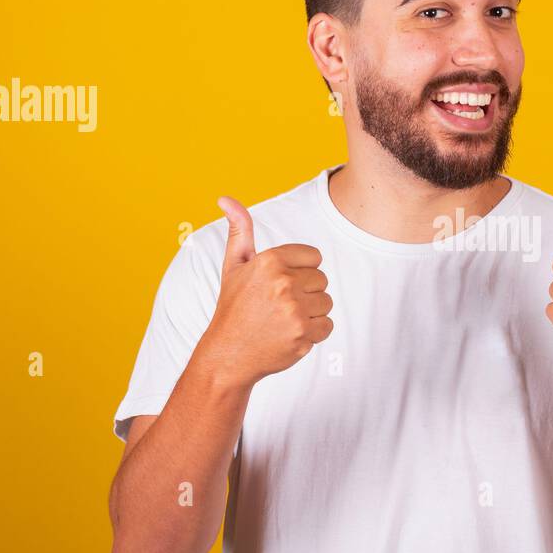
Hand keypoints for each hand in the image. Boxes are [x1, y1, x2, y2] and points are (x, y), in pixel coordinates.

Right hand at [198, 195, 333, 386]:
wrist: (228, 355)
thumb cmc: (233, 308)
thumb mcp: (234, 266)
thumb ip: (240, 231)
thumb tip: (225, 198)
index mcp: (270, 261)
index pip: (314, 257)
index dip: (300, 271)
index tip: (281, 284)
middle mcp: (283, 283)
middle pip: (322, 280)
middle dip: (305, 292)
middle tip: (278, 305)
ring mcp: (294, 310)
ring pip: (327, 303)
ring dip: (311, 313)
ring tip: (284, 320)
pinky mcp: (303, 335)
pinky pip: (327, 326)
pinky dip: (313, 333)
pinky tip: (289, 334)